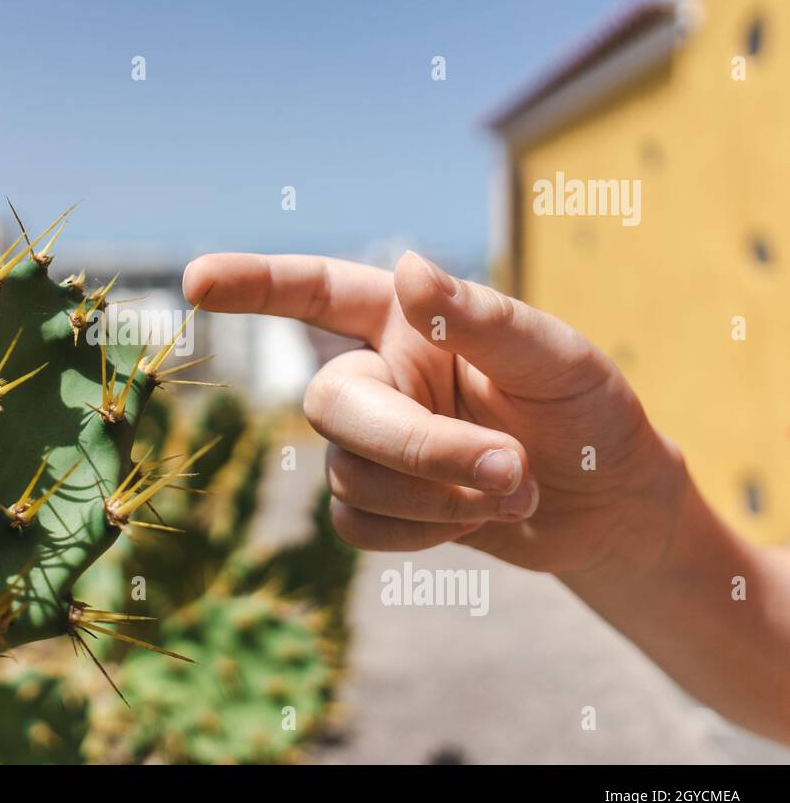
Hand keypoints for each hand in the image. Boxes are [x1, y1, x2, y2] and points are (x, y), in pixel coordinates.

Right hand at [182, 251, 689, 573]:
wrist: (606, 505)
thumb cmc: (586, 410)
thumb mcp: (554, 360)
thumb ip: (481, 318)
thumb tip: (411, 268)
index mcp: (408, 322)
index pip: (317, 291)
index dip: (255, 284)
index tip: (196, 284)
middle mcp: (377, 377)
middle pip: (332, 406)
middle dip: (416, 447)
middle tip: (509, 470)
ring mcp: (371, 446)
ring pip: (348, 475)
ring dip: (437, 496)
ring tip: (518, 490)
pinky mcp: (378, 507)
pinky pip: (357, 527)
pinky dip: (422, 534)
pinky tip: (474, 523)